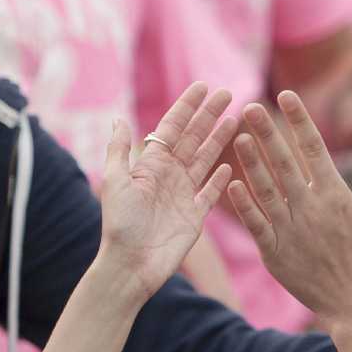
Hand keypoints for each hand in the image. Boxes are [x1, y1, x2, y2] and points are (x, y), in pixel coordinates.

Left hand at [97, 83, 235, 303]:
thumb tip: (118, 118)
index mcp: (150, 164)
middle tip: (228, 93)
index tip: (202, 86)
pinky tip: (231, 163)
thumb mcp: (115, 182)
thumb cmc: (120, 224)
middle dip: (209, 115)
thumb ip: (119, 150)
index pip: (172, 128)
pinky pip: (211, 192)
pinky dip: (221, 178)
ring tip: (236, 119)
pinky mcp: (195, 215)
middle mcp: (169, 175)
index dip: (187, 106)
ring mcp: (184, 194)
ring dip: (219, 139)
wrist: (131, 264)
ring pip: (205, 159)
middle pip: (193, 138)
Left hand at [228, 91, 351, 329]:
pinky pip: (255, 224)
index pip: (314, 148)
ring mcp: (290, 231)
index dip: (298, 120)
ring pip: (265, 189)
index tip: (286, 94)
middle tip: (249, 106)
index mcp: (336, 196)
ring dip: (250, 162)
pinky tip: (231, 182)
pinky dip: (243, 204)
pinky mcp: (275, 252)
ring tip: (236, 136)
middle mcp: (310, 209)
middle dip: (266, 132)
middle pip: (284, 163)